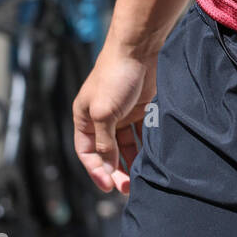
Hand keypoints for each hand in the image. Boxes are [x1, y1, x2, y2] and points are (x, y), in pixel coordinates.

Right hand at [72, 41, 158, 195]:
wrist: (139, 48)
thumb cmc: (115, 77)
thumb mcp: (104, 112)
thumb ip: (104, 141)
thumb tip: (106, 166)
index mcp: (84, 118)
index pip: (86, 152)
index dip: (96, 170)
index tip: (109, 186)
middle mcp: (101, 118)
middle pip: (106, 152)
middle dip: (115, 171)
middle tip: (128, 188)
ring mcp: (121, 114)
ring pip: (125, 146)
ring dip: (131, 162)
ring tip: (141, 178)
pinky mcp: (140, 109)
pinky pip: (141, 134)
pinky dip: (145, 147)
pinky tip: (152, 159)